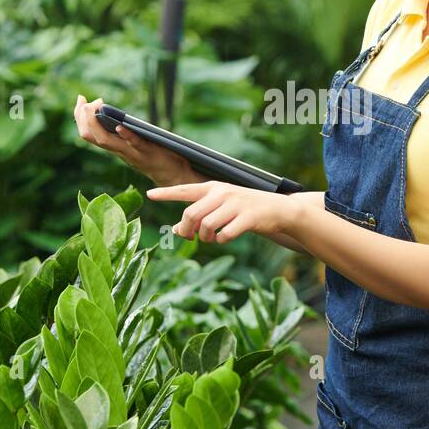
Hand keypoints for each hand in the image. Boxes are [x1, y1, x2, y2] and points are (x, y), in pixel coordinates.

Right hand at [73, 94, 201, 185]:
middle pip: (91, 136)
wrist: (172, 175)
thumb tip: (115, 110)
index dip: (80, 116)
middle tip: (83, 102)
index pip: (89, 132)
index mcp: (114, 146)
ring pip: (106, 142)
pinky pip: (134, 144)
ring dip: (96, 124)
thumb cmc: (154, 154)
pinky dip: (126, 135)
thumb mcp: (134, 141)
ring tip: (94, 108)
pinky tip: (120, 126)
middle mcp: (118, 150)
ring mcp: (131, 152)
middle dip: (83, 117)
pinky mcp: (147, 153)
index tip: (80, 99)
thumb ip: (124, 129)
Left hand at [146, 180, 296, 243]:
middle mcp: (222, 193)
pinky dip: (221, 241)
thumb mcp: (221, 207)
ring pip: (206, 225)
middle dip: (186, 229)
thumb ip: (198, 215)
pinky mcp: (247, 217)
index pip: (185, 189)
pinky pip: (225, 234)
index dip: (166, 193)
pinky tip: (225, 239)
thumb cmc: (244, 209)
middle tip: (189, 237)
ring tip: (211, 238)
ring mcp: (235, 204)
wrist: (278, 209)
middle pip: (191, 214)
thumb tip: (173, 230)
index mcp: (213, 188)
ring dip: (205, 237)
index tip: (149, 194)